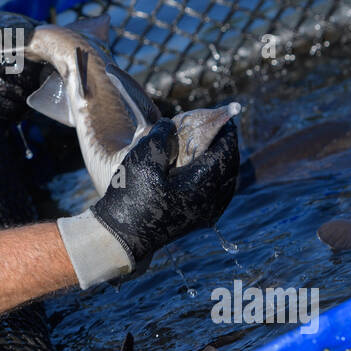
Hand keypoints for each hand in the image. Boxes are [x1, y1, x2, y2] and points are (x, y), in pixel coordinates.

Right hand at [57, 118, 238, 287]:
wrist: (121, 234)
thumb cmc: (131, 195)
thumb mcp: (143, 158)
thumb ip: (161, 135)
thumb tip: (170, 124)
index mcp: (202, 186)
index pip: (225, 153)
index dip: (226, 132)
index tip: (225, 115)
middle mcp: (211, 202)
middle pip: (230, 167)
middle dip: (226, 145)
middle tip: (220, 127)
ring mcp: (206, 213)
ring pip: (226, 181)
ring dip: (222, 160)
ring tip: (212, 144)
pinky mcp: (198, 218)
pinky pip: (217, 192)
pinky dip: (215, 175)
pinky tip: (203, 166)